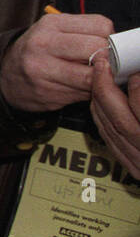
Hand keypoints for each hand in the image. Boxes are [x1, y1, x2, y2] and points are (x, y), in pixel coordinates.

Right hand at [0, 13, 112, 112]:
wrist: (3, 75)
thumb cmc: (36, 50)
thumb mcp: (54, 30)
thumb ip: (83, 32)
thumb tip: (117, 45)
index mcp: (50, 25)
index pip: (100, 26)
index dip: (108, 37)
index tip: (102, 45)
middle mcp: (43, 46)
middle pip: (98, 51)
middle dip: (106, 59)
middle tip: (100, 63)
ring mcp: (43, 72)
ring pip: (93, 78)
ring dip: (98, 79)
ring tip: (89, 76)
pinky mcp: (47, 94)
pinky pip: (83, 95)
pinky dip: (85, 92)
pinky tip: (75, 86)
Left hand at [89, 58, 139, 179]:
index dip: (139, 89)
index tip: (137, 71)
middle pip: (122, 122)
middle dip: (106, 89)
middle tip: (105, 65)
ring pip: (112, 132)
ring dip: (100, 102)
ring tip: (100, 78)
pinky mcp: (138, 171)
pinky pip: (110, 143)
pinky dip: (101, 121)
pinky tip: (100, 104)